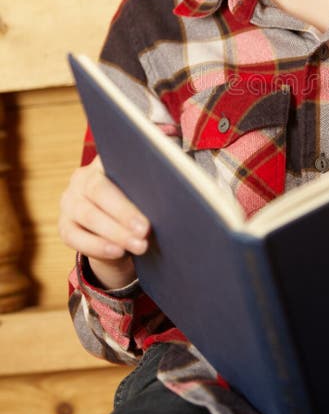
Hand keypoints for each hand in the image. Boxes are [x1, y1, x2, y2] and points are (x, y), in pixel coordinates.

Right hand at [58, 156, 149, 289]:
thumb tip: (179, 180)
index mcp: (103, 161)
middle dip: (124, 211)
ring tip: (139, 245)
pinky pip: (75, 238)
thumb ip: (155, 180)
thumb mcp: (145, 189)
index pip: (114, 161)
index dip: (133, 177)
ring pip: (88, 215)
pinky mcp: (64, 227)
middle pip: (99, 190)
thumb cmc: (139, 203)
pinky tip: (118, 252)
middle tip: (146, 229)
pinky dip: (97, 246)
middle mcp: (81, 178)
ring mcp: (69, 202)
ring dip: (115, 232)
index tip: (155, 191)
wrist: (117, 231)